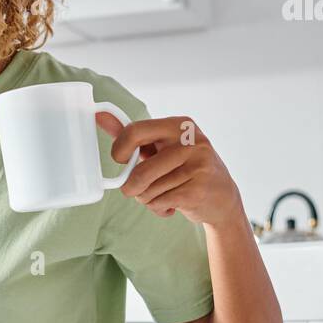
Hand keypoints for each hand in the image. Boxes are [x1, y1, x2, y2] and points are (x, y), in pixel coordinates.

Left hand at [95, 113, 243, 227]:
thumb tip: (100, 114)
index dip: (119, 150)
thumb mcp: (162, 146)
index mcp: (179, 125)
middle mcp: (192, 142)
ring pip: (148, 190)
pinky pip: (159, 203)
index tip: (122, 160)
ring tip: (162, 195)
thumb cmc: (184, 168)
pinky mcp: (198, 190)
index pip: (134, 131)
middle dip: (131, 187)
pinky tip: (172, 205)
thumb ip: (132, 134)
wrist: (222, 197)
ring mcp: (198, 166)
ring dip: (147, 199)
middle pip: (140, 171)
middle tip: (136, 189)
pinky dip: (158, 209)